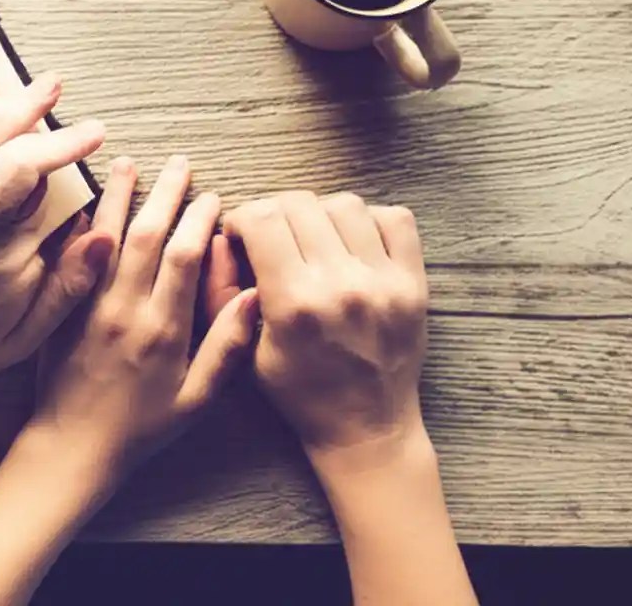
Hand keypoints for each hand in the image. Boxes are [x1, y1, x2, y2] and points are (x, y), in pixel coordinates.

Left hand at [24, 156, 259, 484]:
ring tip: (128, 163)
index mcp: (162, 329)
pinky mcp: (62, 310)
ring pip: (106, 238)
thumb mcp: (196, 400)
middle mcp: (124, 309)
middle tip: (179, 162)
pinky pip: (71, 259)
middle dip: (165, 193)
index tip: (213, 196)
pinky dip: (80, 228)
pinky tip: (88, 204)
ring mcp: (88, 307)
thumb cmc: (141, 429)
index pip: (184, 256)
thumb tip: (256, 296)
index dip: (199, 220)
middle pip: (146, 235)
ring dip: (119, 197)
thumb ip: (226, 347)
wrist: (72, 448)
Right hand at [219, 191, 428, 461]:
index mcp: (294, 305)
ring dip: (320, 214)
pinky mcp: (414, 284)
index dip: (242, 218)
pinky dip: (369, 220)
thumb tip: (217, 239)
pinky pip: (395, 219)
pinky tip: (353, 243)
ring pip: (346, 203)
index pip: (261, 219)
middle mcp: (341, 286)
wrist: (366, 428)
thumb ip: (223, 295)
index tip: (241, 236)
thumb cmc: (300, 394)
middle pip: (299, 204)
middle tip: (273, 238)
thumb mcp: (245, 351)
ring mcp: (384, 282)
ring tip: (314, 240)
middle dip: (276, 213)